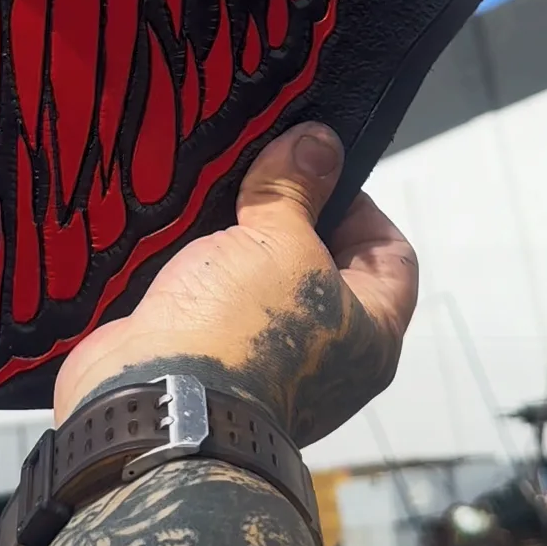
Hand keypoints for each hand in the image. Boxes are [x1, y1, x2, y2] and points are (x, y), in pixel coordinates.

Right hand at [53, 123, 418, 446]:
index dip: (360, 206)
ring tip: (219, 199)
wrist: (156, 404)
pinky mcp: (214, 364)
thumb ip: (297, 187)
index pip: (391, 256)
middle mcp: (329, 358)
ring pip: (267, 285)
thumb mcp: (279, 240)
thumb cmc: (243, 329)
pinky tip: (183, 237)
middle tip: (260, 178)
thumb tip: (319, 141)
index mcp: (371, 336)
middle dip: (292, 218)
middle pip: (325, 268)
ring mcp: (270, 366)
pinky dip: (207, 273)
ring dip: (244, 244)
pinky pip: (220, 306)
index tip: (314, 172)